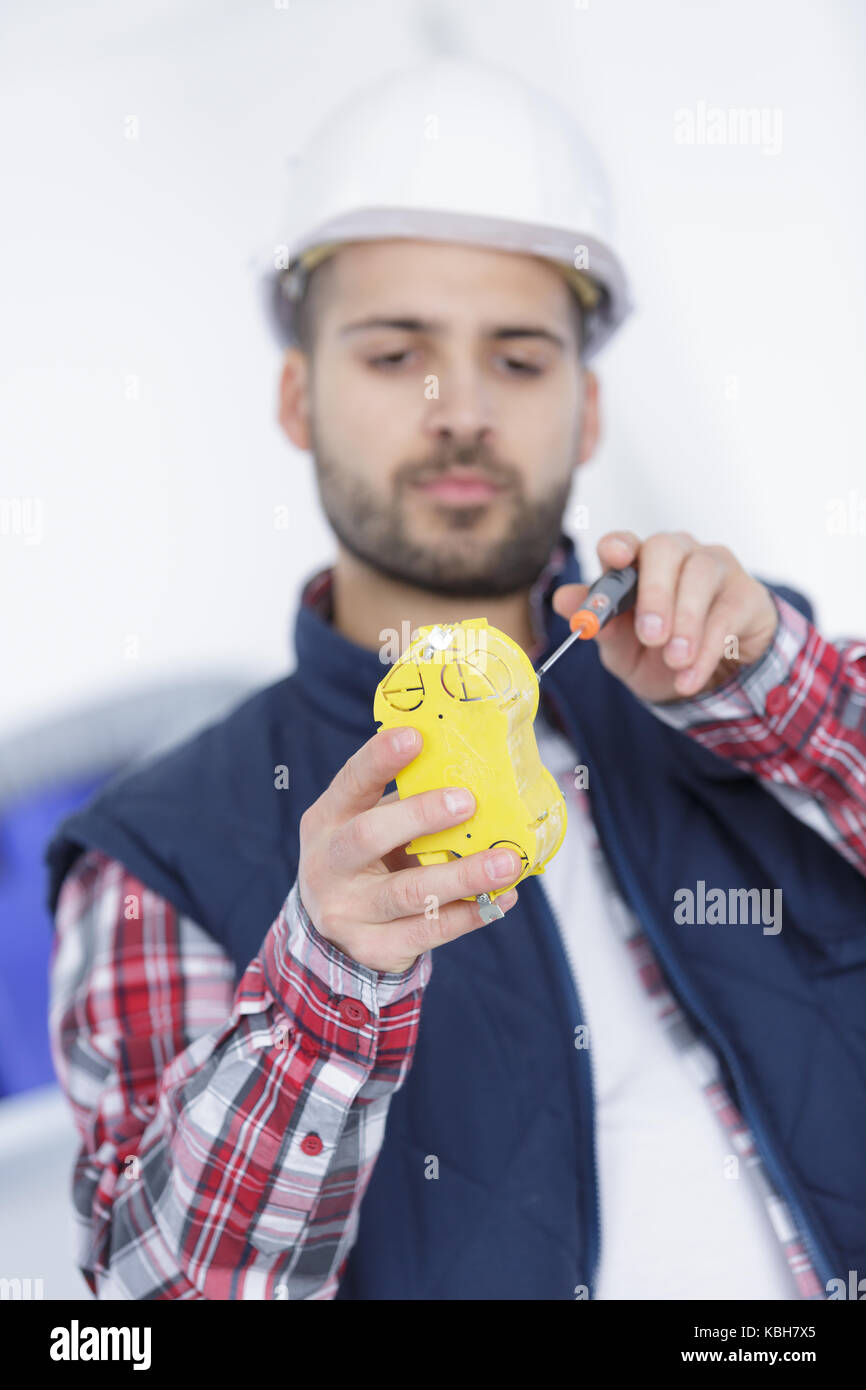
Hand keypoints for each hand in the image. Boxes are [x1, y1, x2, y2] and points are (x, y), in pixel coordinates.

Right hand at [297, 726, 522, 973]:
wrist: (335, 932)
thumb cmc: (368, 859)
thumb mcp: (369, 824)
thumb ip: (407, 802)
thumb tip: (479, 777)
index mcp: (327, 820)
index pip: (350, 782)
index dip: (379, 759)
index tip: (414, 737)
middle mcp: (328, 865)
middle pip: (368, 836)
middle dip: (419, 816)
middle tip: (468, 802)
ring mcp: (347, 911)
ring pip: (409, 893)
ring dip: (463, 876)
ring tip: (508, 862)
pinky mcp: (374, 948)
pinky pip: (431, 931)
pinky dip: (472, 913)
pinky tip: (503, 899)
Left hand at [551, 531, 778, 701]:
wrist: (708, 680)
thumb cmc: (659, 652)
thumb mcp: (623, 649)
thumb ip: (600, 625)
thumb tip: (562, 599)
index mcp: (638, 564)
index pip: (625, 543)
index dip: (619, 546)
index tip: (614, 557)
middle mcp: (677, 554)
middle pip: (665, 549)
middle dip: (656, 591)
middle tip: (651, 635)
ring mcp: (714, 568)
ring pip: (701, 573)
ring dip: (686, 620)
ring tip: (675, 660)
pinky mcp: (746, 593)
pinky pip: (727, 613)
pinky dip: (707, 649)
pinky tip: (690, 677)